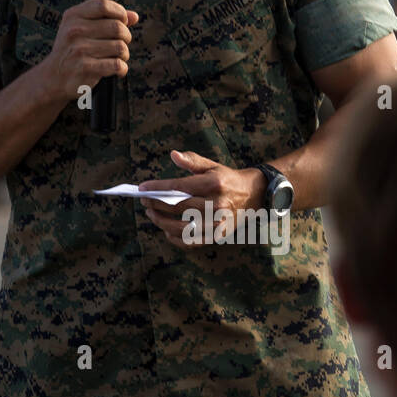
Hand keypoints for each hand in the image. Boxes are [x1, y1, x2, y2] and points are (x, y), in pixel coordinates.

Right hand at [38, 0, 138, 103]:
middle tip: (122, 43)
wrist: (53, 78)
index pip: (103, 5)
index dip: (120, 12)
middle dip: (126, 36)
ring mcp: (79, 49)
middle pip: (117, 27)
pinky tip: (118, 70)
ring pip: (120, 47)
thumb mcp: (80, 28)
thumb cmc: (71, 50)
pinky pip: (117, 65)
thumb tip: (134, 16)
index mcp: (73, 16)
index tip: (123, 21)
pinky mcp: (86, 68)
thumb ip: (106, 19)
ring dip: (124, 54)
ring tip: (118, 58)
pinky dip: (122, 69)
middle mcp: (75, 31)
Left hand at [138, 150, 266, 248]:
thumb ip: (192, 160)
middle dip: (156, 204)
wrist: (254, 195)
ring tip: (152, 214)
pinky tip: (166, 231)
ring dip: (162, 222)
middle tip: (144, 201)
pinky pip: (192, 241)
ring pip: (182, 226)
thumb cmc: (227, 179)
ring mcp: (217, 222)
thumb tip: (173, 155)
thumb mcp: (212, 166)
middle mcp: (216, 203)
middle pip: (178, 207)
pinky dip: (176, 238)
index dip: (158, 188)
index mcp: (213, 183)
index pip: (179, 187)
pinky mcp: (218, 235)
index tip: (142, 189)